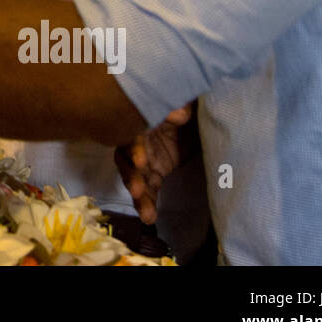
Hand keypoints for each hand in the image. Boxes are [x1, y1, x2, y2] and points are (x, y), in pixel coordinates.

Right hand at [114, 102, 196, 224]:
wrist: (195, 119)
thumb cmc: (186, 105)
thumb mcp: (185, 103)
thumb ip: (179, 106)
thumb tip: (178, 113)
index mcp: (143, 119)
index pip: (134, 132)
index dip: (135, 147)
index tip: (141, 161)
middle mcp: (137, 139)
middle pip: (127, 157)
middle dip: (131, 175)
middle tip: (138, 190)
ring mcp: (143, 157)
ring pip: (133, 176)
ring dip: (138, 193)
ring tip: (146, 212)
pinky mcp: (152, 172)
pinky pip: (146, 189)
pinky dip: (147, 203)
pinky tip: (149, 218)